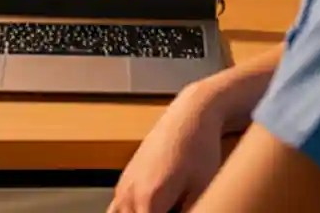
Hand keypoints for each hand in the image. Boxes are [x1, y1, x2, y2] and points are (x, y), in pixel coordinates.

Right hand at [109, 84, 224, 212]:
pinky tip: (149, 208)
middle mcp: (129, 196)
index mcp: (148, 202)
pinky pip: (116, 210)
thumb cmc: (199, 149)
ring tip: (161, 207)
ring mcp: (123, 187)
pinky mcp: (124, 181)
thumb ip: (193, 212)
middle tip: (175, 207)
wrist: (190, 115)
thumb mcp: (203, 190)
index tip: (179, 211)